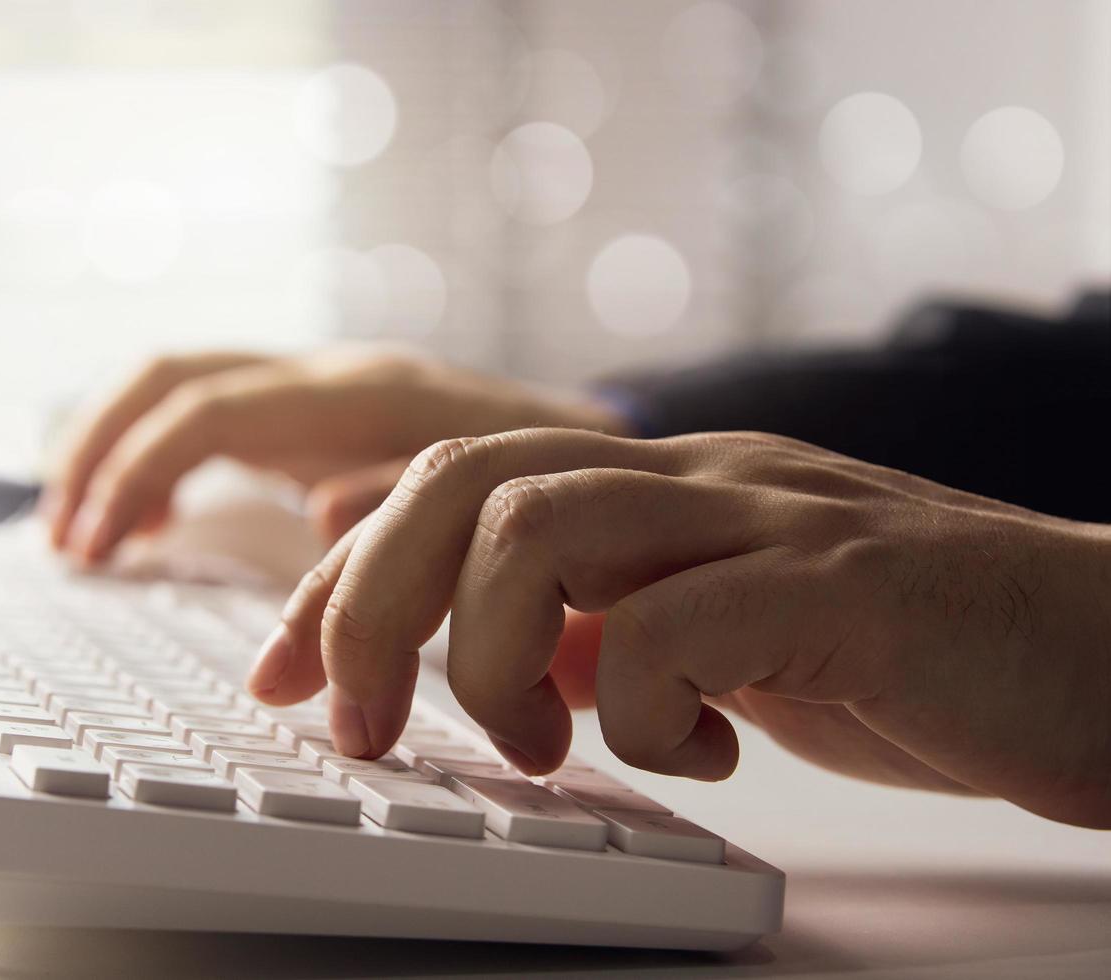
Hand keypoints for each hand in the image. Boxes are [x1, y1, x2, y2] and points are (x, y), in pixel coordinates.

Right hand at [44, 349, 623, 561]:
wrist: (591, 446)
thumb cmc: (552, 481)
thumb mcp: (500, 499)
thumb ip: (416, 502)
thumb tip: (315, 515)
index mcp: (364, 392)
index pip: (210, 407)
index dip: (138, 470)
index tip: (102, 548)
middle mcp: (328, 374)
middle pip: (172, 374)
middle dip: (100, 449)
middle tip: (68, 540)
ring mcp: (316, 389)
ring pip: (179, 386)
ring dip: (114, 450)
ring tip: (83, 536)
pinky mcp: (314, 418)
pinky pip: (207, 417)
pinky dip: (158, 462)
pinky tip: (149, 523)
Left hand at [251, 427, 1110, 828]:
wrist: (1100, 655)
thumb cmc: (903, 657)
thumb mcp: (715, 639)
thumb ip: (605, 624)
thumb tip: (486, 646)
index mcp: (657, 488)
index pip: (452, 482)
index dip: (342, 570)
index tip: (282, 665)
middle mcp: (698, 480)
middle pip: (468, 480)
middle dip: (371, 604)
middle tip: (355, 718)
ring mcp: (771, 519)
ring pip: (544, 526)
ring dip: (489, 655)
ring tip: (534, 746)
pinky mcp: (848, 588)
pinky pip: (677, 625)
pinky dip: (640, 710)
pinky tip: (693, 752)